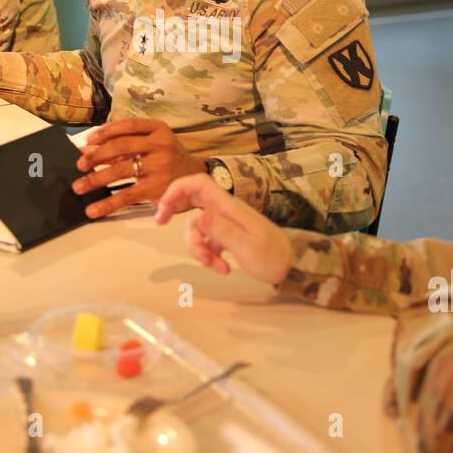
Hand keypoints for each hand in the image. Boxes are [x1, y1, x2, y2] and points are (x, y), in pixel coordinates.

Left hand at [72, 118, 205, 218]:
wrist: (197, 178)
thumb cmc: (169, 157)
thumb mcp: (153, 142)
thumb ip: (125, 142)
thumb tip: (88, 149)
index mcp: (158, 129)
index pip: (128, 125)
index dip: (105, 131)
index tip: (88, 140)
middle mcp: (160, 145)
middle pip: (121, 146)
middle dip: (96, 155)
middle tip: (80, 165)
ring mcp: (159, 167)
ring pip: (121, 171)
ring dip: (95, 179)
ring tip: (79, 187)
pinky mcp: (156, 189)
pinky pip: (127, 195)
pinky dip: (107, 203)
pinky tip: (93, 209)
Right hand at [155, 174, 292, 283]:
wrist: (293, 265)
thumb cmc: (273, 255)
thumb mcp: (247, 246)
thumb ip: (222, 231)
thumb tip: (197, 217)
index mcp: (229, 207)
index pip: (198, 183)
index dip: (176, 190)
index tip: (162, 210)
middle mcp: (225, 211)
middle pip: (191, 200)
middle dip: (174, 211)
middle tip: (160, 224)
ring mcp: (226, 224)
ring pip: (198, 228)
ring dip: (199, 249)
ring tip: (217, 266)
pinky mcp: (228, 237)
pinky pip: (208, 241)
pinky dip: (210, 256)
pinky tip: (224, 268)